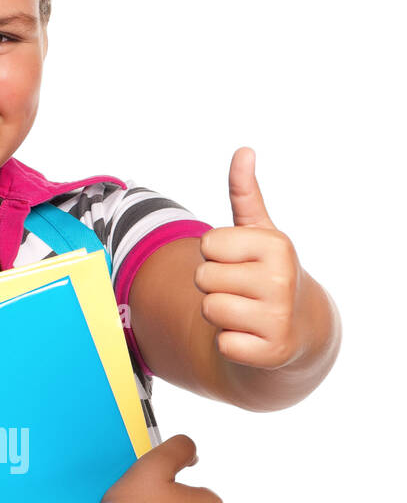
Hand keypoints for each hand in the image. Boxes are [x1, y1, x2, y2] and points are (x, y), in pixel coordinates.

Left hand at [194, 146, 305, 368]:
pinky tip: (251, 337)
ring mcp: (278, 317)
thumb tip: (243, 150)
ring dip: (219, 315)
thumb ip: (245, 195)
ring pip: (209, 310)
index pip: (207, 245)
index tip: (240, 264)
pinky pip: (222, 344)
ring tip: (246, 313)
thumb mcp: (260, 234)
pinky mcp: (270, 351)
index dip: (215, 256)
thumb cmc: (268, 274)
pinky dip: (230, 344)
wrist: (298, 329)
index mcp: (276, 245)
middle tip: (242, 292)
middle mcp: (281, 279)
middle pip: (203, 278)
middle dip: (214, 286)